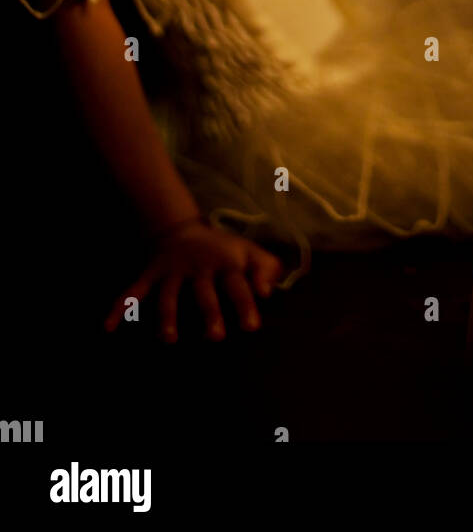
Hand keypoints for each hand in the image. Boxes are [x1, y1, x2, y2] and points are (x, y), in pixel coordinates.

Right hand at [104, 220, 284, 341]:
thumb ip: (268, 269)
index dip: (246, 303)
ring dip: (167, 315)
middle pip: (204, 291)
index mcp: (226, 263)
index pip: (238, 285)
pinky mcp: (152, 274)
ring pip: (169, 293)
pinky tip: (109, 326)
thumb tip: (269, 290)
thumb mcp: (250, 253)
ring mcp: (174, 271)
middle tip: (215, 336)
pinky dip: (121, 306)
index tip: (252, 327)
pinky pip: (135, 290)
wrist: (183, 229)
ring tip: (169, 338)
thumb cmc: (226, 250)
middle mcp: (200, 267)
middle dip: (209, 312)